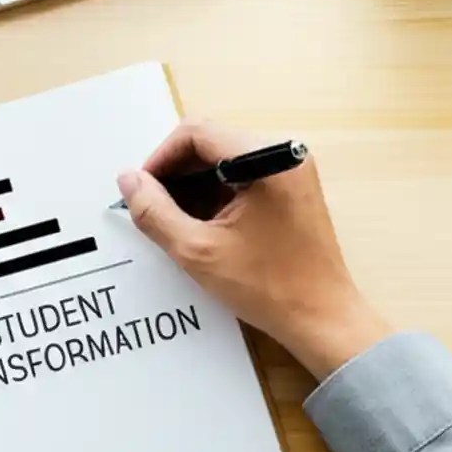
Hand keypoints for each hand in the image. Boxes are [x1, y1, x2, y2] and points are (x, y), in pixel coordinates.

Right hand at [117, 121, 391, 378]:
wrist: (323, 319)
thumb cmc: (269, 288)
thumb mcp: (198, 251)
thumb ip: (155, 212)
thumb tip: (128, 180)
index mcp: (267, 158)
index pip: (196, 132)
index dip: (160, 159)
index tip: (141, 191)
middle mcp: (283, 153)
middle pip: (209, 142)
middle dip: (174, 174)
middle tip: (151, 209)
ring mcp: (290, 170)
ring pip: (222, 160)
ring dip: (192, 185)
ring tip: (173, 222)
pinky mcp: (290, 188)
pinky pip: (240, 176)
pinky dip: (214, 194)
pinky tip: (199, 226)